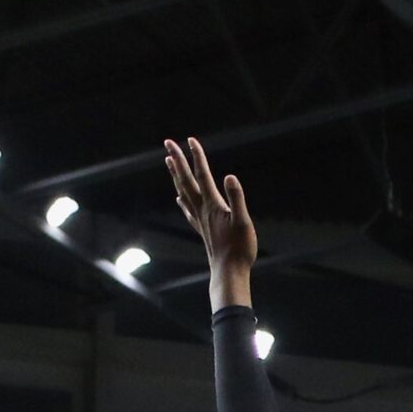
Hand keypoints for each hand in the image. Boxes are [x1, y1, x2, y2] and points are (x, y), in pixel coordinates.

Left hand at [165, 137, 255, 305]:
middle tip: (168, 143)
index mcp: (212, 204)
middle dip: (178, 160)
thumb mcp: (244, 221)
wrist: (229, 272)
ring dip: (176, 175)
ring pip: (183, 192)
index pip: (202, 174)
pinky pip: (187, 210)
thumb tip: (230, 176)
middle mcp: (202, 209)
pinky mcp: (202, 229)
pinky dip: (181, 199)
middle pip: (186, 180)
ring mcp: (200, 219)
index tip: (190, 139)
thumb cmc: (240, 248)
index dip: (197, 156)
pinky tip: (178, 198)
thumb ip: (237, 198)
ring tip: (169, 162)